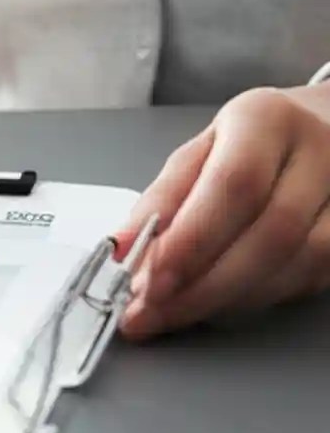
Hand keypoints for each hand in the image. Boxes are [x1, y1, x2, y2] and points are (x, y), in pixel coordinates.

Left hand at [119, 86, 329, 338]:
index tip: (149, 281)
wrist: (328, 126)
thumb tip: (122, 248)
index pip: (234, 185)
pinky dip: (257, 298)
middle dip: (203, 285)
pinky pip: (311, 278)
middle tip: (152, 312)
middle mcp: (321, 152)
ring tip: (176, 313)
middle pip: (270, 233)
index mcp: (266, 119)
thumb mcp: (201, 151)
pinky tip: (220, 304)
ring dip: (228, 300)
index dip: (191, 240)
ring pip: (298, 264)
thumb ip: (164, 197)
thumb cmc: (253, 141)